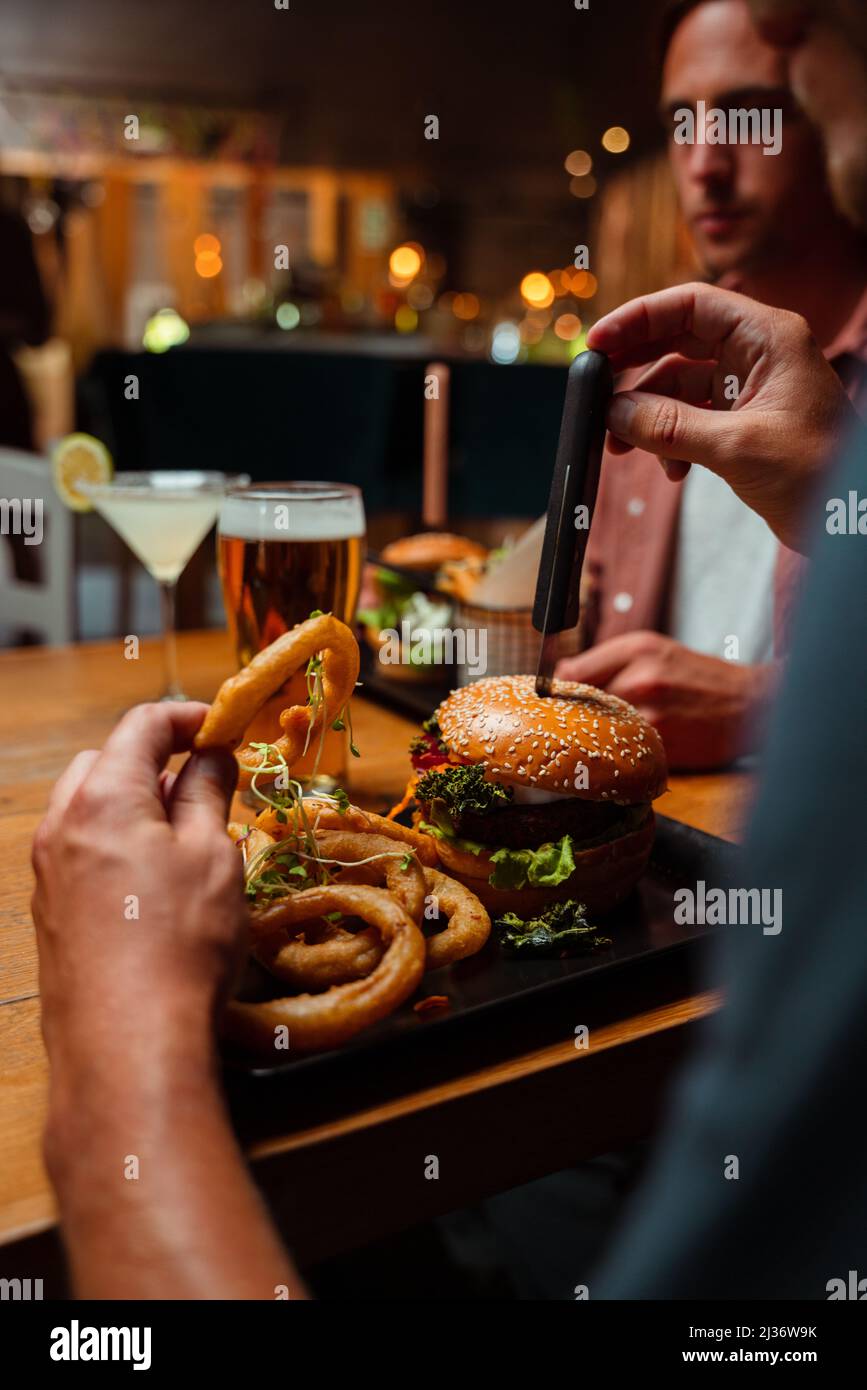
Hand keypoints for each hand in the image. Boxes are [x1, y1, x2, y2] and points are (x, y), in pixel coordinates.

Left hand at [31, 703, 304, 1299]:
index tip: (229, 729)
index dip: (192, 718)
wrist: (127, 1047)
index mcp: (102, 796)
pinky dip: (121, 849)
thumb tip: (213, 756)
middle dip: (159, 762)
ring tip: (193, 840)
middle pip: (108, 763)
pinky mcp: (53, 917)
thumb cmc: (179, 943)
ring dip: (140, 808)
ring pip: (92, 812)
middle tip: (213, 783)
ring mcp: (50, 875)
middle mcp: (62, 827)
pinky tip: (162, 889)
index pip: (143, 725)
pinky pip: (85, 857)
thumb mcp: (214, 855)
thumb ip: (210, 794)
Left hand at [556, 632, 775, 768]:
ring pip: (598, 735)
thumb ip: (606, 659)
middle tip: (563, 728)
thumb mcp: (654, 649)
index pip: (571, 674)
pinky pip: (624, 757)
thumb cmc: (699, 676)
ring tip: (592, 743)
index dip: (554, 692)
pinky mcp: (665, 750)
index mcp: (637, 650)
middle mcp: (642, 680)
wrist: (753, 703)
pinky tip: (619, 757)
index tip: (547, 702)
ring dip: (590, 742)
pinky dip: (616, 759)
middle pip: (580, 707)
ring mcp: (654, 717)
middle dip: (569, 719)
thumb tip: (561, 674)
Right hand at [587, 283, 858, 551]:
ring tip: (620, 445)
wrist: (851, 523)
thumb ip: (668, 427)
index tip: (598, 343)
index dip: (639, 318)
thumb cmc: (817, 474)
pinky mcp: (744, 423)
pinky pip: (692, 418)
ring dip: (647, 415)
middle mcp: (759, 354)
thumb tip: (613, 413)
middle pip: (679, 341)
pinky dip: (671, 440)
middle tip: (596, 392)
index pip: (691, 305)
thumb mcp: (735, 447)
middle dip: (635, 370)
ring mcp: (751, 389)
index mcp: (768, 337)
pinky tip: (668, 470)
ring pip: (680, 385)